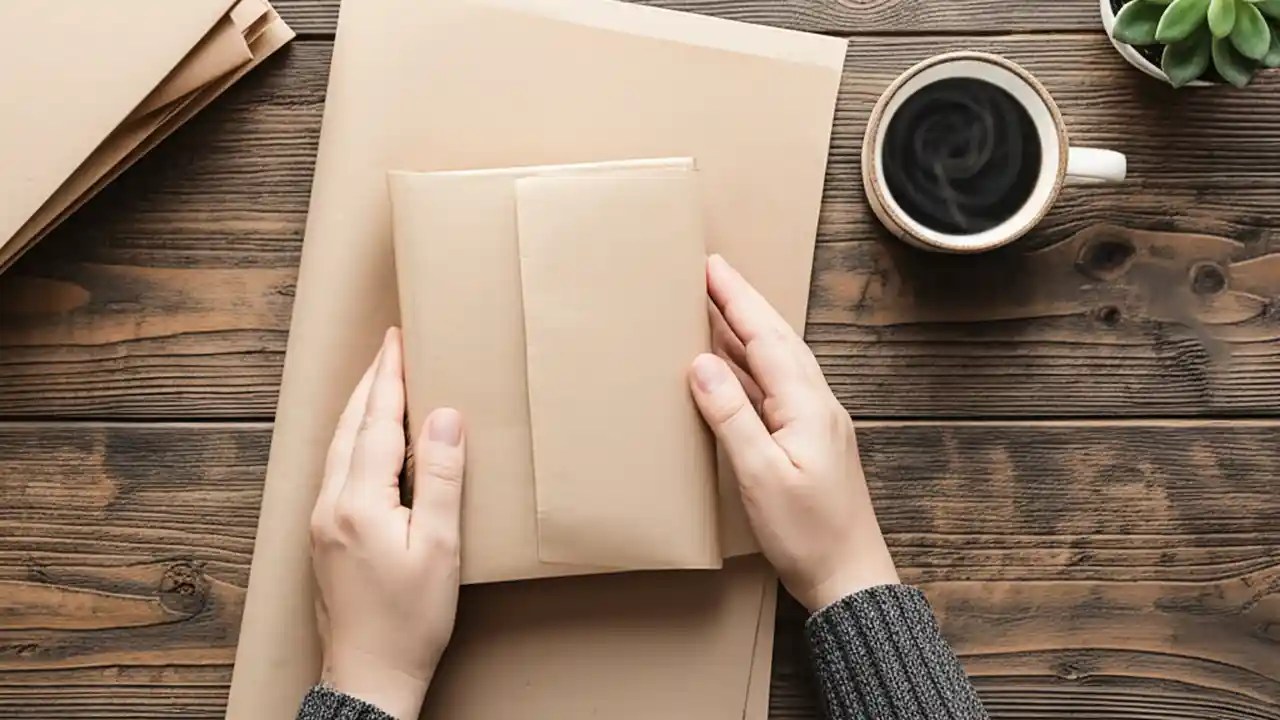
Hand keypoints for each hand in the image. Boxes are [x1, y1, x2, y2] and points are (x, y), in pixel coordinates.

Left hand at [310, 327, 465, 718]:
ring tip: (380, 385)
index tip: (398, 340)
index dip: (390, 379)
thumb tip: (444, 418)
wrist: (369, 677)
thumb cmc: (410, 621)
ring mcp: (321, 523)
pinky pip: (336, 472)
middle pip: (349, 429)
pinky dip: (354, 442)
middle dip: (371, 385)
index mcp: (358, 503)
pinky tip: (368, 443)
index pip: (377, 423)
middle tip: (390, 350)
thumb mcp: (439, 549)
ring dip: (359, 412)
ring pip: (338, 449)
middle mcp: (329, 506)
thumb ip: (440, 479)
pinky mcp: (323, 539)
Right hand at [688, 255, 898, 611]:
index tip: (709, 268)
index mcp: (808, 405)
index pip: (765, 338)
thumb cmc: (808, 534)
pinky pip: (779, 388)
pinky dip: (753, 368)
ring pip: (779, 362)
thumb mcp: (760, 476)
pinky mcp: (811, 443)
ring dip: (748, 331)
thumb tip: (702, 365)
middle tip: (712, 273)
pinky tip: (735, 370)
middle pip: (776, 340)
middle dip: (743, 303)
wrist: (850, 578)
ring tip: (718, 308)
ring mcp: (817, 424)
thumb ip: (731, 416)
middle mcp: (818, 405)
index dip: (736, 300)